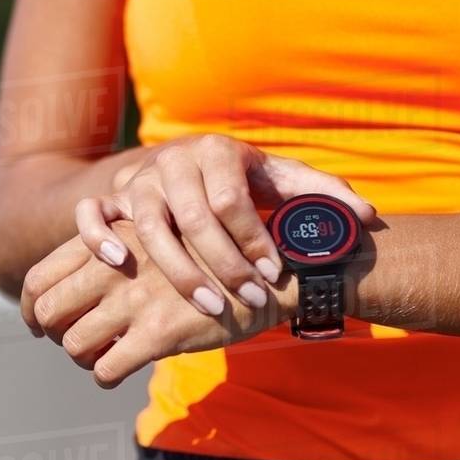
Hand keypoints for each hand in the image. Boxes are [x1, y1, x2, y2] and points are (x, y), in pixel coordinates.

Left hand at [21, 221, 296, 387]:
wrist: (266, 269)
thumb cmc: (207, 254)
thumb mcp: (154, 236)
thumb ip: (111, 253)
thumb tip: (73, 287)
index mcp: (108, 240)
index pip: (38, 277)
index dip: (29, 307)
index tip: (38, 324)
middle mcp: (114, 266)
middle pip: (46, 311)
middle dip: (54, 334)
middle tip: (73, 343)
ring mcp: (134, 300)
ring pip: (72, 345)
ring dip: (83, 358)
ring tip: (103, 357)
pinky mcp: (158, 334)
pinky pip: (106, 369)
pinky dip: (106, 376)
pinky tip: (120, 373)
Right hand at [76, 134, 373, 315]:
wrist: (183, 163)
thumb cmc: (239, 179)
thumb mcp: (278, 179)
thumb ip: (320, 194)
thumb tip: (367, 216)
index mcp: (216, 152)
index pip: (232, 199)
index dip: (253, 240)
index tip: (273, 275)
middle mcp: (172, 162)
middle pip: (193, 217)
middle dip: (224, 265)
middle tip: (249, 302)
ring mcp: (137, 179)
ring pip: (148, 225)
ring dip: (178, 270)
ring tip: (211, 308)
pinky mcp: (111, 196)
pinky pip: (92, 214)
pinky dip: (100, 237)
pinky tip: (120, 265)